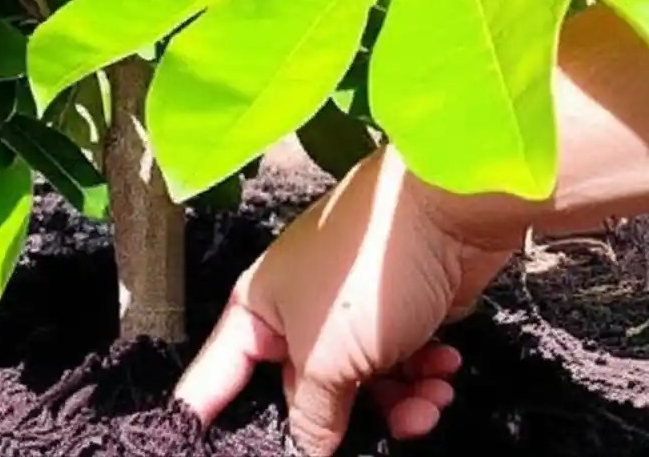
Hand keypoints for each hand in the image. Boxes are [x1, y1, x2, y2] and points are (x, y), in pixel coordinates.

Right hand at [174, 148, 515, 455]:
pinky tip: (442, 372)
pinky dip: (423, 379)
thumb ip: (311, 414)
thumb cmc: (370, 263)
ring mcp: (348, 315)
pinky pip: (400, 367)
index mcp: (256, 311)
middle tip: (367, 436)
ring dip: (397, 405)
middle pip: (301, 392)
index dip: (205, 414)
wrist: (449, 214)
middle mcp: (296, 312)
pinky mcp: (396, 315)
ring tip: (426, 405)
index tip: (199, 443)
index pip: (215, 377)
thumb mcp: (326, 359)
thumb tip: (306, 449)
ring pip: (360, 387)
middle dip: (341, 422)